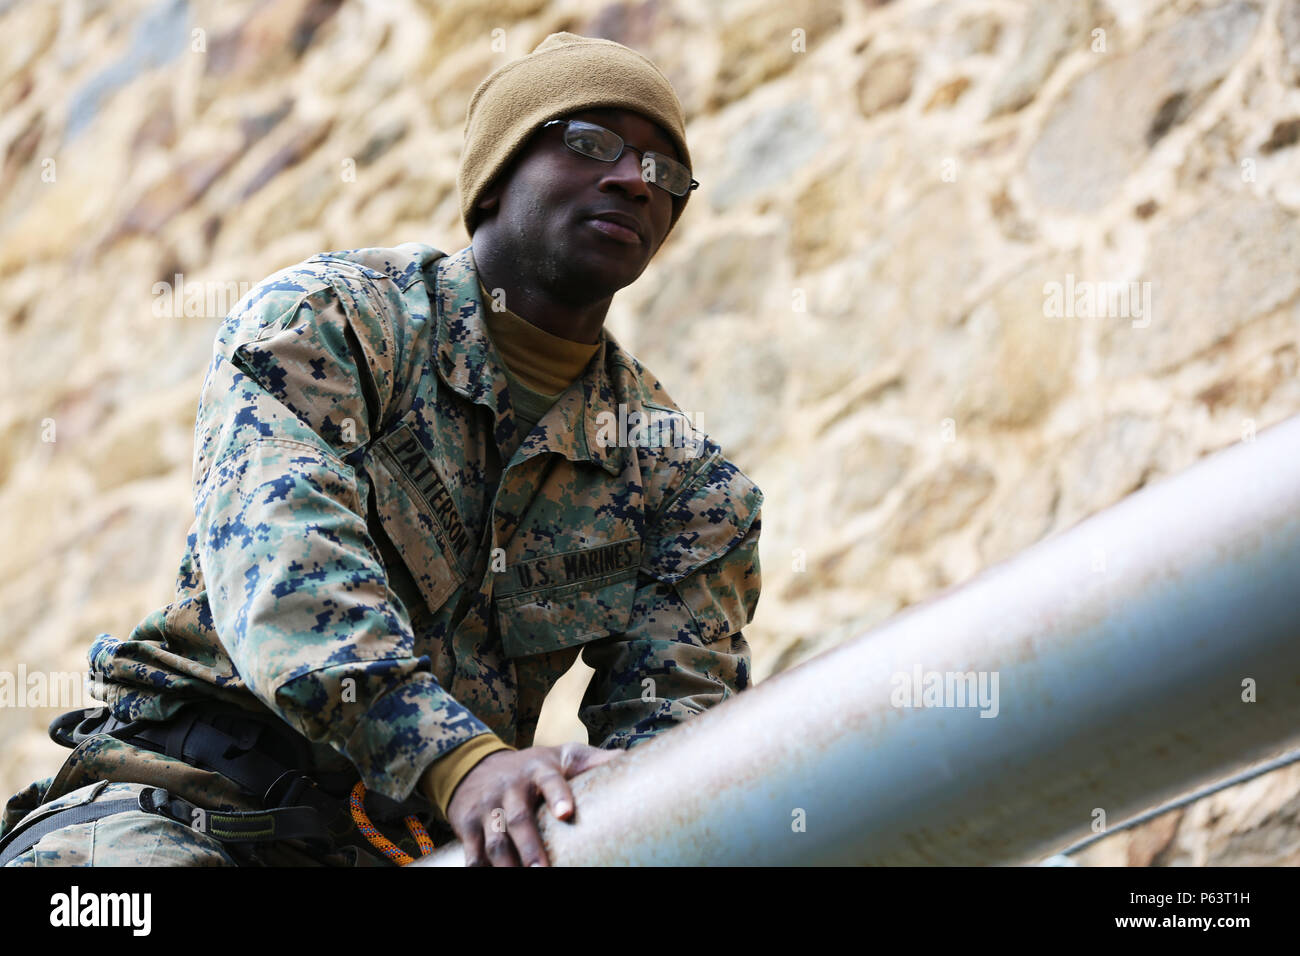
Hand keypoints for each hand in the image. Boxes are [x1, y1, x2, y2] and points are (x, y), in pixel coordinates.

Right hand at [445, 743, 621, 866]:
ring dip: (505, 865)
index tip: (566, 813)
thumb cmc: (532, 766)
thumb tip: (628, 758)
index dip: (557, 795)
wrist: (475, 764)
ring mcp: (487, 806)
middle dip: (530, 847)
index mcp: (538, 770)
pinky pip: (472, 851)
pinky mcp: (467, 823)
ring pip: (494, 839)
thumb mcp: (562, 755)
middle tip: (542, 871)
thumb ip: (593, 760)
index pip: (549, 781)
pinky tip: (489, 876)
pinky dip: (478, 868)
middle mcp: (510, 787)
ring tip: (518, 880)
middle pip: (519, 819)